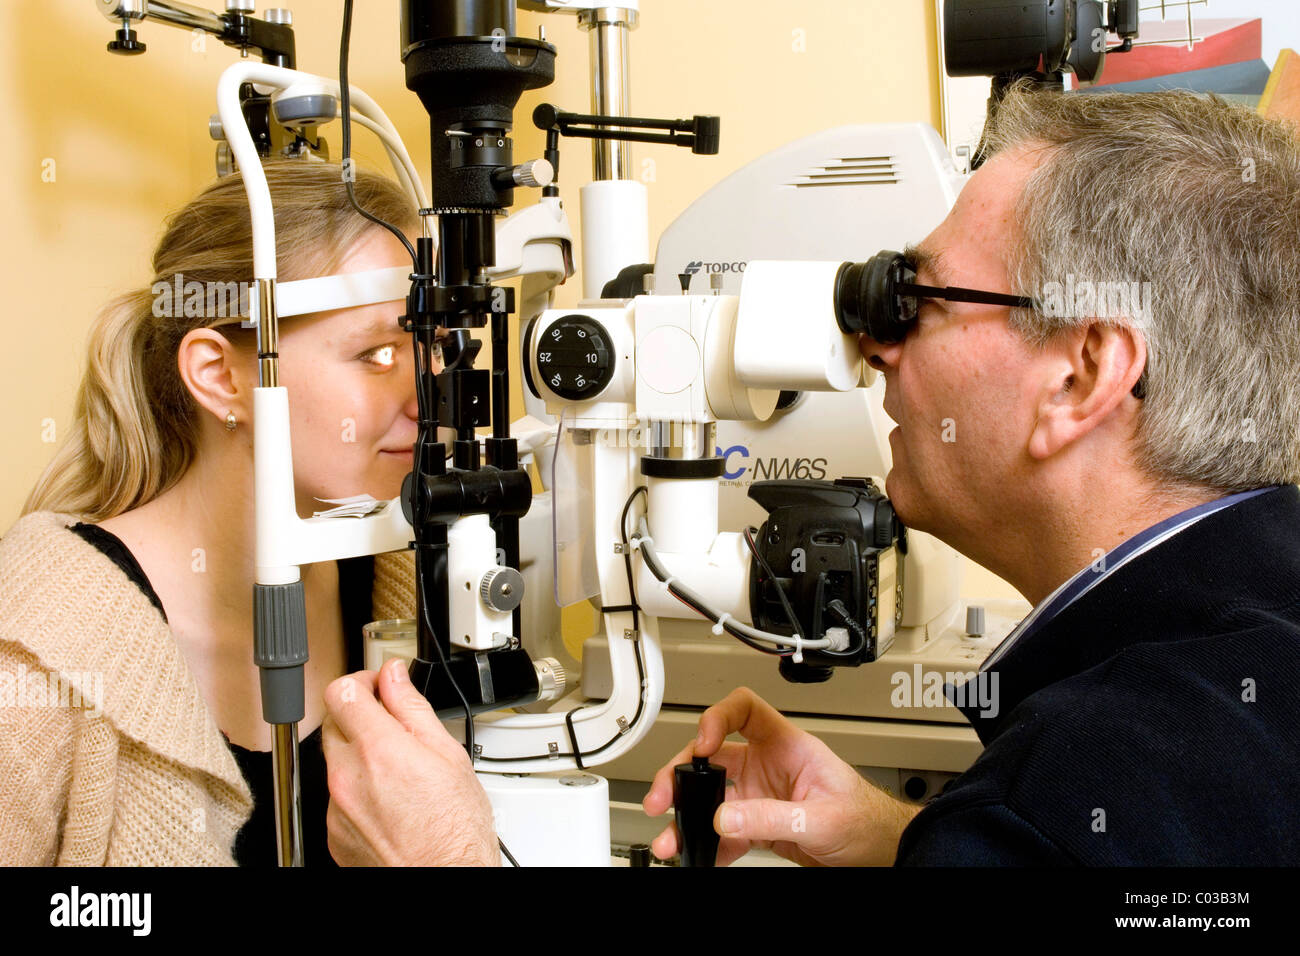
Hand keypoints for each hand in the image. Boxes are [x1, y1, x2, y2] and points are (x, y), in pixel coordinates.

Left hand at [322, 658, 498, 865]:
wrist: (444, 878)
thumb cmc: (455, 829)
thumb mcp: (447, 754)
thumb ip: (412, 707)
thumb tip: (395, 677)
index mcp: (378, 750)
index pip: (342, 692)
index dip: (361, 681)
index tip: (377, 686)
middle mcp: (347, 777)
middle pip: (333, 723)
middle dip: (359, 715)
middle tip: (390, 724)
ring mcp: (336, 808)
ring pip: (336, 762)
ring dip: (359, 755)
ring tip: (398, 773)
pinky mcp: (333, 833)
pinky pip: (337, 797)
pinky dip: (358, 790)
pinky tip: (389, 801)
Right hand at [642, 687, 919, 865]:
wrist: (877, 850)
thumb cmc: (865, 818)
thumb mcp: (823, 817)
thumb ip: (774, 816)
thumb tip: (726, 817)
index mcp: (787, 745)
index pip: (745, 709)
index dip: (718, 717)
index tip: (702, 742)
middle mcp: (767, 765)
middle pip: (713, 756)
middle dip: (682, 774)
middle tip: (664, 796)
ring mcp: (759, 795)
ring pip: (710, 797)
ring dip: (687, 816)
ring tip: (671, 839)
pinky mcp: (758, 824)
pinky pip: (723, 831)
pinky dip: (707, 844)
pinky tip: (699, 855)